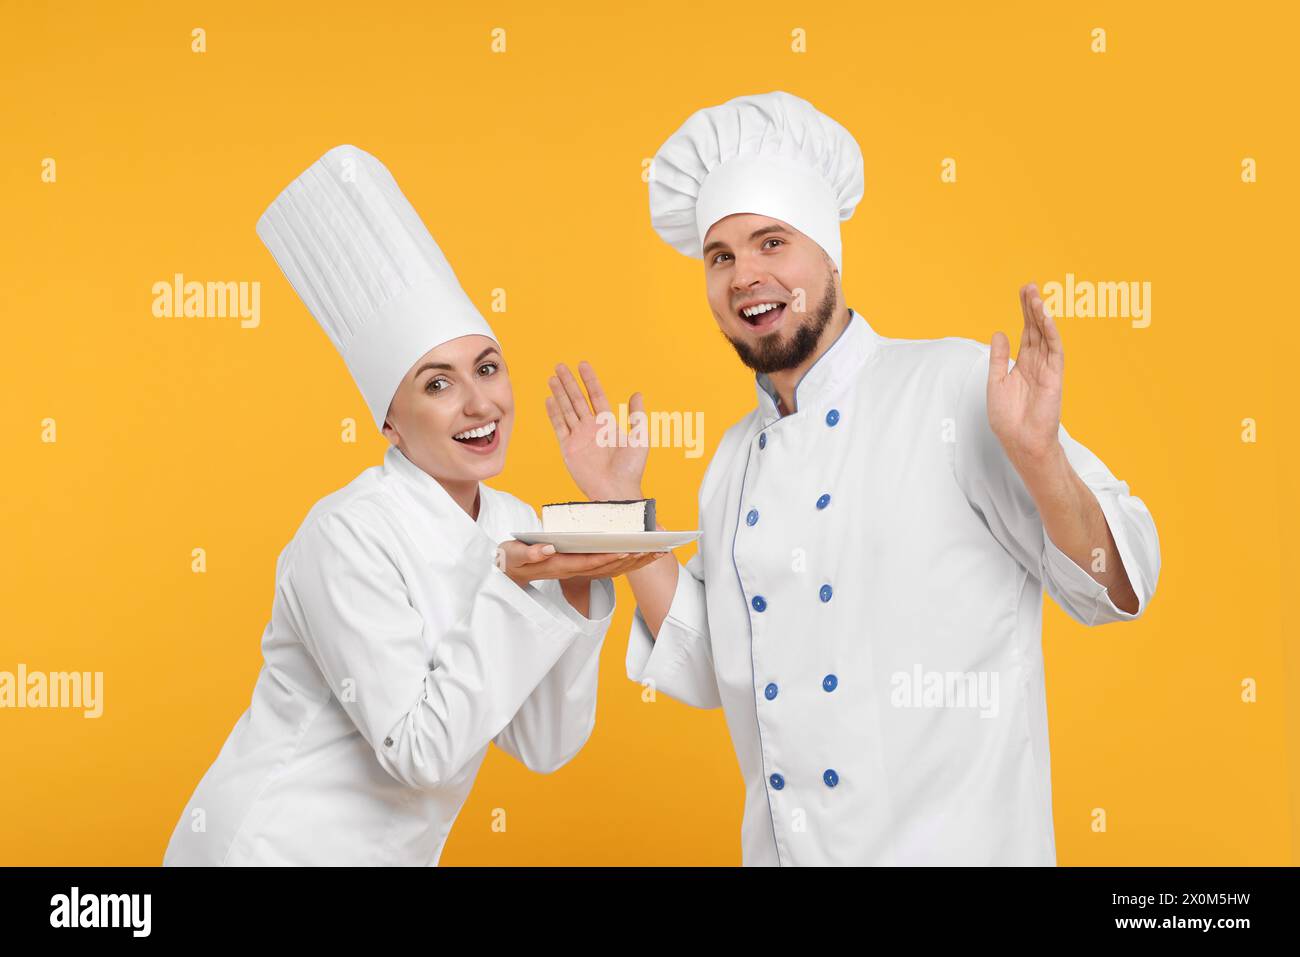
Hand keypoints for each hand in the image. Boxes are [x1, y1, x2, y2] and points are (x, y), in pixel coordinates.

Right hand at [495, 540, 664, 589]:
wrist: (514, 568)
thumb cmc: (514, 558)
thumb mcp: (514, 554)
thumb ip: (529, 553)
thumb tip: (547, 549)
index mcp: (560, 566)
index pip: (589, 563)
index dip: (608, 558)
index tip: (626, 550)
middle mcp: (575, 570)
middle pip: (608, 568)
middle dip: (632, 559)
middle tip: (654, 549)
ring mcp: (581, 571)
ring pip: (614, 569)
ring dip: (636, 562)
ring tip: (658, 550)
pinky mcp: (585, 567)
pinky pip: (612, 566)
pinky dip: (630, 560)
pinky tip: (646, 552)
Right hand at [546, 361, 647, 500]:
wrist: (617, 491)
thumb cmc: (631, 469)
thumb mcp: (639, 438)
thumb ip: (637, 415)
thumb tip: (637, 393)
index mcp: (608, 424)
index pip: (596, 396)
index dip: (589, 380)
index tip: (582, 365)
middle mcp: (591, 428)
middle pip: (577, 399)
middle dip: (569, 382)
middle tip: (560, 366)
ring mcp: (579, 437)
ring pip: (566, 409)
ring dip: (559, 393)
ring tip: (552, 377)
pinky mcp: (569, 448)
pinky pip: (559, 427)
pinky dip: (554, 413)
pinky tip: (549, 400)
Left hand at [988, 283, 1064, 469]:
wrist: (1020, 442)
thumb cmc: (1009, 419)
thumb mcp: (996, 383)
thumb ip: (999, 358)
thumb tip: (999, 333)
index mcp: (1022, 364)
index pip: (1025, 331)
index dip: (1024, 312)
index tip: (1023, 291)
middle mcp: (1036, 363)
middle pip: (1036, 329)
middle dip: (1033, 307)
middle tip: (1029, 286)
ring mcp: (1046, 369)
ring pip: (1046, 336)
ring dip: (1042, 316)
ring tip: (1036, 296)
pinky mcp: (1054, 377)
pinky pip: (1054, 351)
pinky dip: (1051, 334)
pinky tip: (1046, 318)